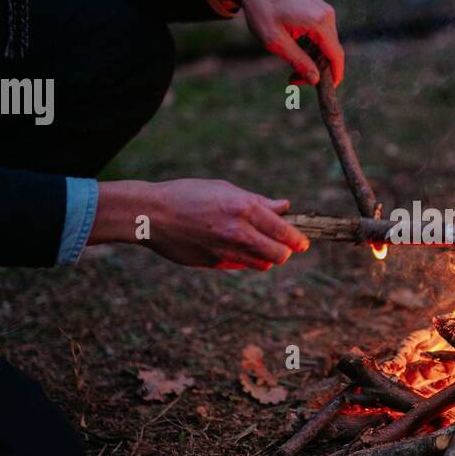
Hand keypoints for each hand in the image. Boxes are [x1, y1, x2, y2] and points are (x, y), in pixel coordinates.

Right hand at [91, 179, 308, 270]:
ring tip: (260, 247)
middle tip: (284, 247)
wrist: (151, 214)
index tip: (303, 243)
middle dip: (285, 252)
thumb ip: (257, 201)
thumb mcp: (225, 189)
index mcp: (244, 208)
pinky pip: (239, 266)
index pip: (284, 231)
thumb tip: (284, 207)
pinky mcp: (214, 263)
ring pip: (262, 264)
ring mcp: (226, 250)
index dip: (298, 240)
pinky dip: (244, 261)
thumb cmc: (188, 194)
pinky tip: (237, 250)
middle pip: (279, 255)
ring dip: (266, 258)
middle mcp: (239, 232)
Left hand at [222, 0, 343, 85]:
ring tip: (291, 67)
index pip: (336, 56)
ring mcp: (323, 9)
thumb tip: (315, 80)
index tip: (325, 91)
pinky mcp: (317, 8)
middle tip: (293, 80)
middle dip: (317, 69)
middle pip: (331, 51)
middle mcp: (327, 14)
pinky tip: (295, 50)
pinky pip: (321, 33)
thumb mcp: (276, 41)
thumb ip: (298, 61)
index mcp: (319, 22)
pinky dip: (311, 46)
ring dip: (313, 58)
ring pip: (326, 43)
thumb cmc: (261, 9)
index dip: (334, 76)